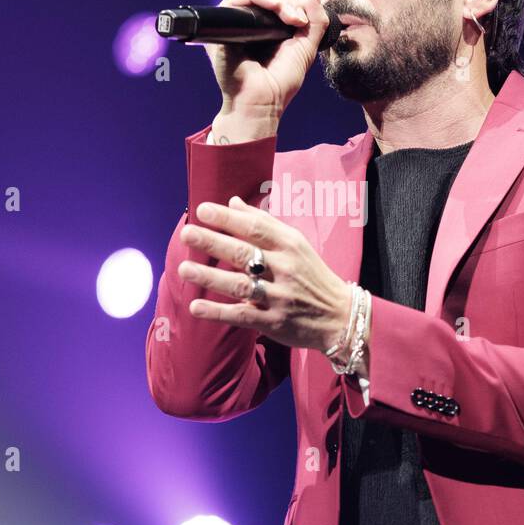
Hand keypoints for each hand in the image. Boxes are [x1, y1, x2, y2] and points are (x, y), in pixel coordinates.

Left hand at [178, 195, 352, 353]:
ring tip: (184, 268)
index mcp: (290, 246)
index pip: (255, 228)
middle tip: (187, 233)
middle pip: (244, 253)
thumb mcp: (296, 244)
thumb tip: (233, 202)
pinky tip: (195, 307)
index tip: (202, 209)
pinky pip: (241, 315)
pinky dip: (217, 312)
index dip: (228, 218)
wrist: (339, 316)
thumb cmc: (313, 275)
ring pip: (240, 285)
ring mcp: (278, 297)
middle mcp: (284, 269)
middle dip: (213, 242)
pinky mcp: (272, 322)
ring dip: (210, 277)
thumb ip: (264, 222)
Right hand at [203, 0, 331, 121]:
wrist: (262, 101)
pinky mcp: (222, 25)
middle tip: (298, 20)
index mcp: (269, 28)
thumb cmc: (281, 82)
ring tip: (289, 15)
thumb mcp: (306, 48)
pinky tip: (273, 7)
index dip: (295, 2)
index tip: (304, 21)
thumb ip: (316, 22)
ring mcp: (236, 24)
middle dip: (288, 0)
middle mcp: (250, 23)